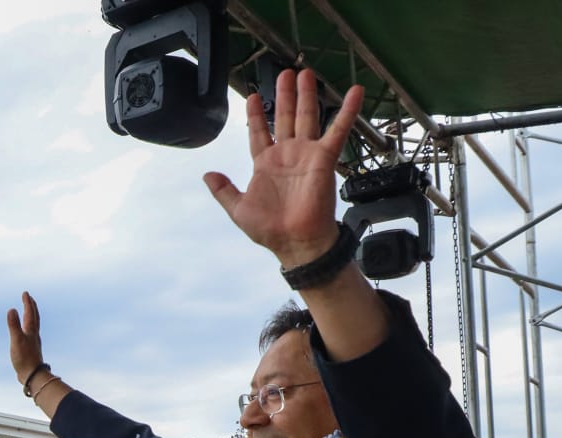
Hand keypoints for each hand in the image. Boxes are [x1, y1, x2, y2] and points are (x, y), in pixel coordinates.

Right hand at [6, 290, 45, 383]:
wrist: (32, 375)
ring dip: (32, 317)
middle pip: (35, 317)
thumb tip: (11, 309)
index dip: (27, 303)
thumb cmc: (24, 358)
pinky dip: (29, 328)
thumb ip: (13, 325)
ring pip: (34, 326)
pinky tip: (26, 333)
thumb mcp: (16, 340)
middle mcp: (34, 335)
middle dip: (32, 307)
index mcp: (31, 331)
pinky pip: (31, 334)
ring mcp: (33, 342)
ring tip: (29, 313)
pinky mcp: (31, 349)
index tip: (25, 293)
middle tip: (29, 298)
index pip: (30, 313)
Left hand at [203, 69, 365, 267]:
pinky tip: (354, 91)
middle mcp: (286, 154)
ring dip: (306, 95)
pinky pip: (338, 130)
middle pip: (285, 117)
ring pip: (306, 117)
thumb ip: (223, 190)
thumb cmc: (269, 229)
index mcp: (265, 164)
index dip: (255, 115)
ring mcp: (306, 154)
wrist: (295, 242)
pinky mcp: (324, 158)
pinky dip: (347, 110)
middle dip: (284, 95)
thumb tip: (207, 174)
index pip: (258, 132)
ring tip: (306, 73)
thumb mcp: (237, 209)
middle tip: (285, 73)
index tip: (252, 97)